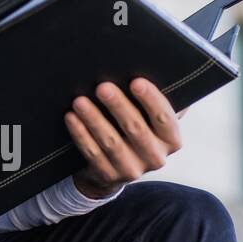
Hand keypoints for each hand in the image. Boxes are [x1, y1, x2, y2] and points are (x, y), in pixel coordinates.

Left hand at [65, 78, 182, 198]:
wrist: (116, 165)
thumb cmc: (134, 129)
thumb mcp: (148, 117)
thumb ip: (152, 100)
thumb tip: (149, 65)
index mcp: (171, 140)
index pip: (164, 118)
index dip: (151, 100)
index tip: (136, 81)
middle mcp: (156, 157)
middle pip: (136, 128)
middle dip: (118, 105)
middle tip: (102, 87)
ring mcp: (132, 169)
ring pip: (111, 142)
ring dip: (94, 119)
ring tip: (79, 100)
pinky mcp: (109, 175)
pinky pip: (92, 153)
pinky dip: (80, 134)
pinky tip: (71, 117)